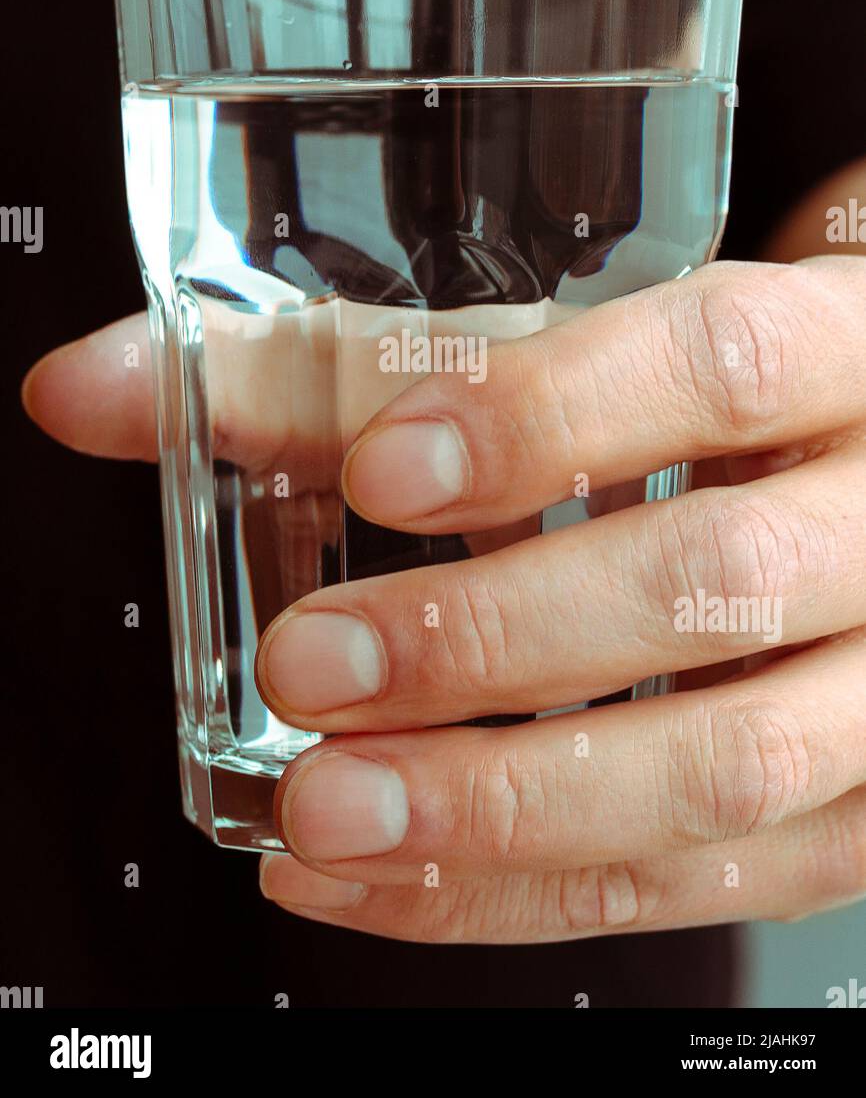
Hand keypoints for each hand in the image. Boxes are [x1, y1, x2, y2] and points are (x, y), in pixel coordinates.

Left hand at [23, 257, 865, 941]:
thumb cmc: (711, 380)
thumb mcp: (586, 336)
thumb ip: (353, 361)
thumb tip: (97, 387)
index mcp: (838, 345)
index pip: (719, 364)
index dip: (551, 417)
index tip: (385, 465)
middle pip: (719, 587)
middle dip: (497, 643)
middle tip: (316, 666)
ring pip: (730, 769)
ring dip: (506, 804)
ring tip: (332, 806)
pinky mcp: (860, 808)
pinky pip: (711, 876)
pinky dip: (532, 890)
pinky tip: (390, 878)